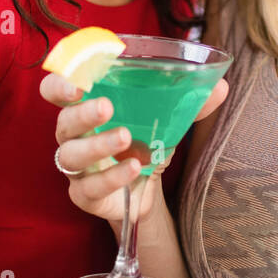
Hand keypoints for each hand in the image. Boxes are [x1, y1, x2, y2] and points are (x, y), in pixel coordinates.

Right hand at [38, 72, 228, 226]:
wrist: (145, 188)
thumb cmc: (145, 140)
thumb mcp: (167, 119)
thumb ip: (190, 102)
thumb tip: (222, 87)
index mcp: (85, 106)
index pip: (55, 90)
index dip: (59, 85)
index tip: (78, 82)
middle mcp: (73, 135)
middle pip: (63, 121)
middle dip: (82, 113)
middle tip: (107, 107)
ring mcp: (76, 168)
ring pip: (71, 155)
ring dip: (98, 145)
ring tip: (126, 138)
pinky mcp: (84, 195)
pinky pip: (91, 187)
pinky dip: (113, 176)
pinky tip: (135, 168)